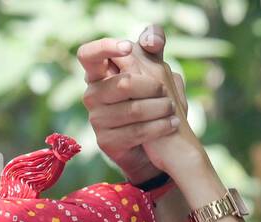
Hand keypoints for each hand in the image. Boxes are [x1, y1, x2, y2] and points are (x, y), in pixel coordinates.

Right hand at [80, 25, 190, 181]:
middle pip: (122, 83)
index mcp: (97, 72)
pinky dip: (158, 127)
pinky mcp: (105, 141)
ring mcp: (96, 119)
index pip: (87, 54)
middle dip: (151, 86)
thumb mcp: (153, 69)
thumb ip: (152, 48)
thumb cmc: (149, 98)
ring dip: (159, 108)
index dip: (105, 47)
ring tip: (172, 108)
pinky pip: (135, 131)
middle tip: (166, 90)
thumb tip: (151, 41)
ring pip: (132, 110)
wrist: (151, 141)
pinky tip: (171, 124)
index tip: (128, 48)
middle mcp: (92, 95)